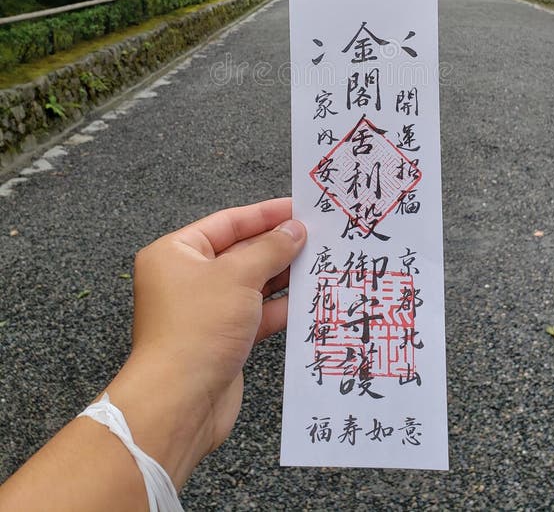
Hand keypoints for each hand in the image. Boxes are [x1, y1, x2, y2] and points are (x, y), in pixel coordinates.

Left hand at [107, 197, 305, 486]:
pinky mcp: (222, 339)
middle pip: (240, 252)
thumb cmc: (198, 329)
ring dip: (283, 276)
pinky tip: (309, 300)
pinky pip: (255, 314)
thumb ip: (270, 248)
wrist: (180, 402)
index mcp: (176, 253)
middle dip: (277, 246)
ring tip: (321, 263)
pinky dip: (279, 308)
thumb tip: (295, 229)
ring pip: (251, 285)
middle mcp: (186, 279)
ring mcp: (205, 311)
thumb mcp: (238, 276)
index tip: (298, 208)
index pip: (227, 222)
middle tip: (317, 235)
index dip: (264, 214)